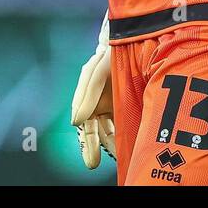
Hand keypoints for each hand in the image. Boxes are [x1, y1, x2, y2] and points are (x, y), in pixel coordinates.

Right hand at [69, 12, 114, 168]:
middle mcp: (98, 104)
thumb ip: (87, 95)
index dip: (87, 143)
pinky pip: (123, 124)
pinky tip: (129, 146)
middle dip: (94, 149)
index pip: (85, 125)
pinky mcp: (126, 104)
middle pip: (95, 132)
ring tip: (119, 156)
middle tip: (94, 165)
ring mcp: (113, 105)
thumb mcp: (97, 72)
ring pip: (110, 131)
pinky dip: (124, 135)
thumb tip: (76, 121)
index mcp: (87, 98)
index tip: (91, 160)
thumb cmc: (109, 54)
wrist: (132, 41)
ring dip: (112, 144)